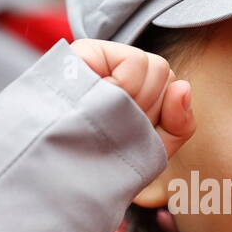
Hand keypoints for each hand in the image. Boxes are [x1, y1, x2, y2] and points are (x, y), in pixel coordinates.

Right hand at [69, 39, 194, 157]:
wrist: (46, 178)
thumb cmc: (97, 166)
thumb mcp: (149, 152)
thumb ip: (177, 126)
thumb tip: (184, 86)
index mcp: (131, 91)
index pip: (172, 87)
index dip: (161, 115)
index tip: (134, 135)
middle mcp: (116, 71)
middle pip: (166, 73)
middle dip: (149, 109)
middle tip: (118, 129)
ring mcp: (100, 59)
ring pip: (156, 66)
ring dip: (137, 103)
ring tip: (106, 118)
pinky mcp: (84, 53)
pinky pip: (134, 63)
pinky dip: (124, 88)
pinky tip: (98, 103)